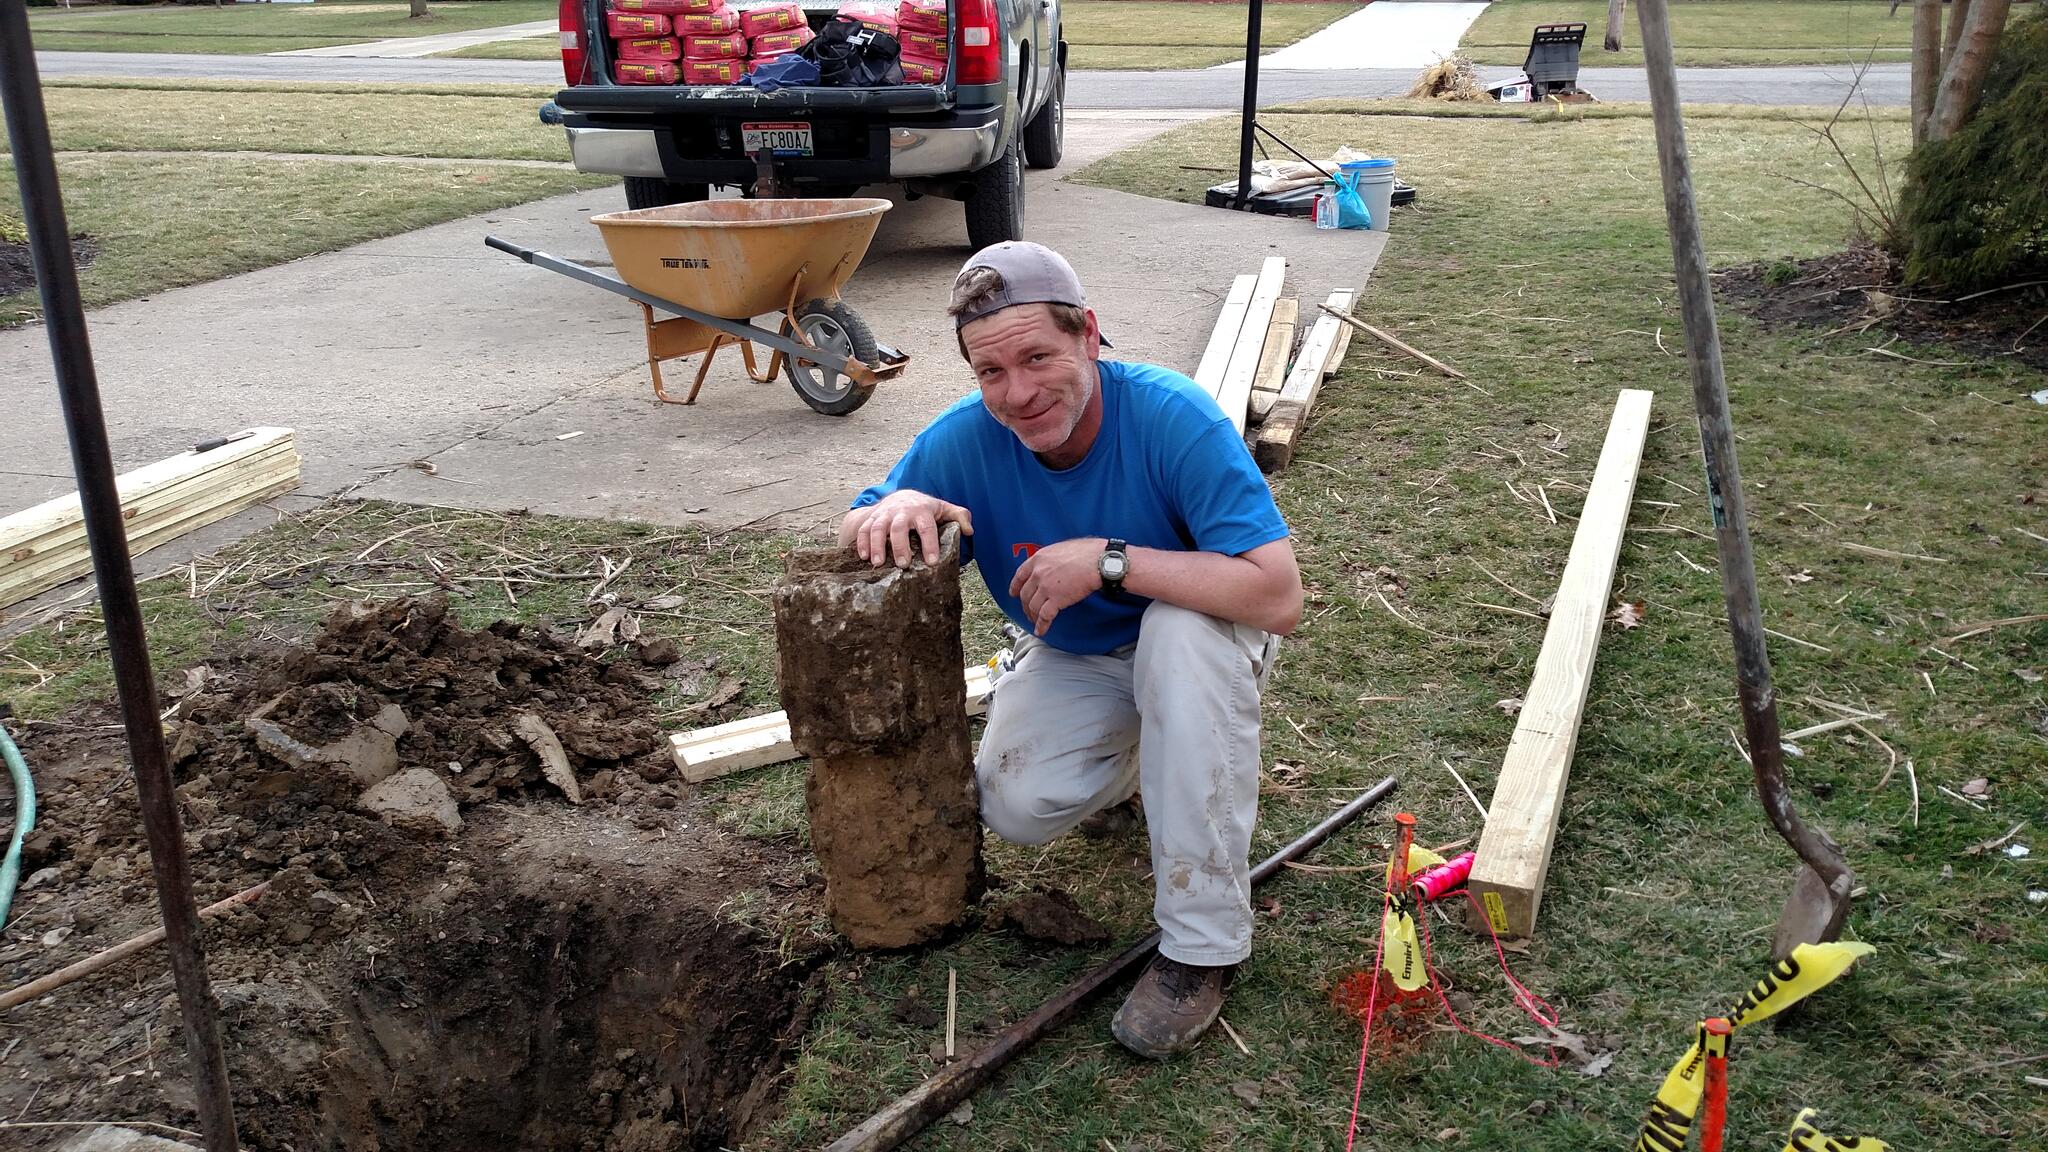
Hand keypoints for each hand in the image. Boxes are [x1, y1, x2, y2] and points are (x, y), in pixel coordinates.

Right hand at [850, 489, 972, 567]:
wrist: (900, 496)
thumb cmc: (925, 508)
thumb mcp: (945, 509)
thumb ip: (960, 516)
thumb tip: (969, 531)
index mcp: (922, 511)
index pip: (927, 527)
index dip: (930, 544)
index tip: (932, 562)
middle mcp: (902, 512)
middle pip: (899, 527)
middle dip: (900, 546)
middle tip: (903, 564)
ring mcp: (885, 514)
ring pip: (878, 528)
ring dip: (876, 545)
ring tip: (878, 564)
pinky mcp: (872, 518)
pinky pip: (863, 529)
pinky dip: (861, 542)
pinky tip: (863, 557)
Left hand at [1008, 537, 1105, 635]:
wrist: (1098, 561)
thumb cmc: (1087, 552)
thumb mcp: (1061, 548)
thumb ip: (1051, 559)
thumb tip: (1052, 565)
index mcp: (1038, 559)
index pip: (1020, 575)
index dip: (1015, 587)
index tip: (1013, 593)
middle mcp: (1038, 573)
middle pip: (1025, 594)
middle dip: (1025, 605)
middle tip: (1028, 611)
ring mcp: (1045, 587)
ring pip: (1032, 607)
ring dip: (1033, 616)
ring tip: (1035, 621)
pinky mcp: (1056, 600)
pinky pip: (1044, 616)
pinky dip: (1041, 625)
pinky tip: (1041, 630)